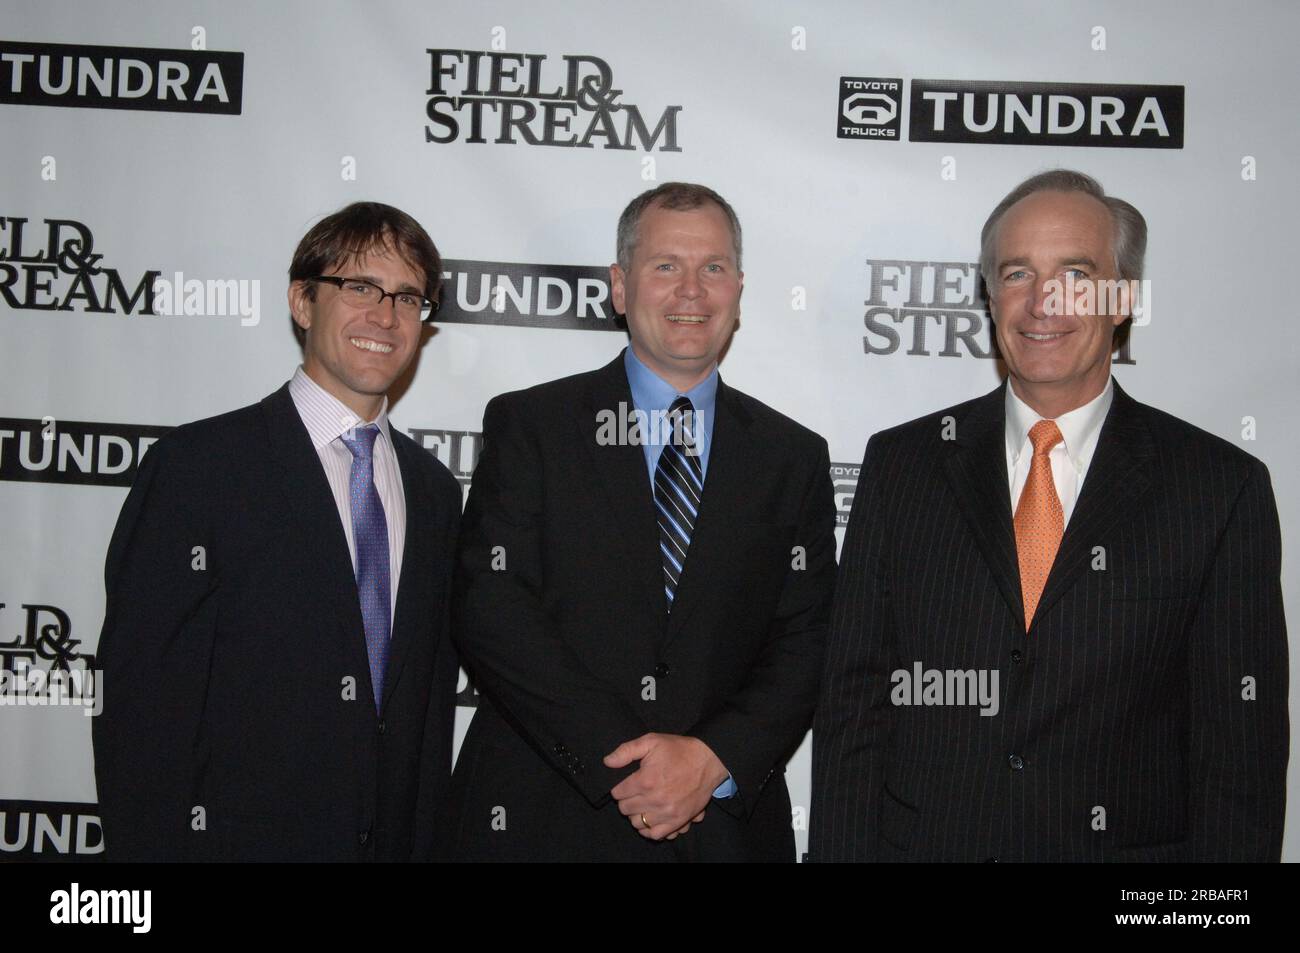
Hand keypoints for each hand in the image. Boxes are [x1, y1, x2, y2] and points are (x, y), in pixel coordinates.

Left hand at [605, 733, 727, 839]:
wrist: (708, 760)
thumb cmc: (679, 750)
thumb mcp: (651, 741)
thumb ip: (626, 751)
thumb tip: (608, 762)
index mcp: (646, 780)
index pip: (618, 794)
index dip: (620, 787)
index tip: (626, 783)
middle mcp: (655, 799)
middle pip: (625, 809)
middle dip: (626, 800)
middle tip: (635, 792)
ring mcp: (667, 812)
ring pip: (638, 823)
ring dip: (637, 814)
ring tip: (643, 804)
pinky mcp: (679, 820)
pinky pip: (656, 834)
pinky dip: (650, 829)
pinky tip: (652, 817)